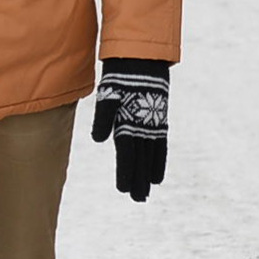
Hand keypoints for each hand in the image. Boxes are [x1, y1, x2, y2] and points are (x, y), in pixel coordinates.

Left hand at [89, 58, 169, 202]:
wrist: (141, 58)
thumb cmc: (119, 76)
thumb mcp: (107, 94)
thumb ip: (103, 117)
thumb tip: (98, 140)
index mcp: (128, 121)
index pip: (126, 153)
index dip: (126, 172)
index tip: (124, 191)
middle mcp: (142, 125)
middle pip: (140, 158)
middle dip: (138, 180)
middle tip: (138, 199)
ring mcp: (152, 123)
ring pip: (151, 155)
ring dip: (148, 174)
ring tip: (146, 192)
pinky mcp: (158, 119)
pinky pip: (160, 144)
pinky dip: (159, 160)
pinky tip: (157, 175)